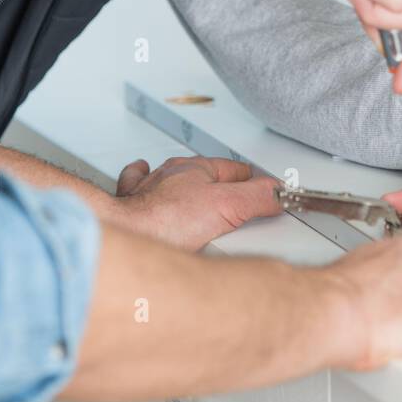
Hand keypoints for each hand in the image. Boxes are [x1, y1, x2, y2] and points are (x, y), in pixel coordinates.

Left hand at [111, 155, 278, 250]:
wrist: (124, 234)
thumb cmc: (166, 219)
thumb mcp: (227, 207)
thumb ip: (256, 197)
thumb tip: (278, 191)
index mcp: (195, 168)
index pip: (235, 169)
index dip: (253, 183)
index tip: (265, 193)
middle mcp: (170, 175)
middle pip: (204, 176)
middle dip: (219, 185)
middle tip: (236, 199)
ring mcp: (148, 190)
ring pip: (171, 181)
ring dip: (185, 189)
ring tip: (200, 201)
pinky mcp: (131, 206)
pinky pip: (137, 188)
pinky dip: (145, 187)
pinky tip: (151, 196)